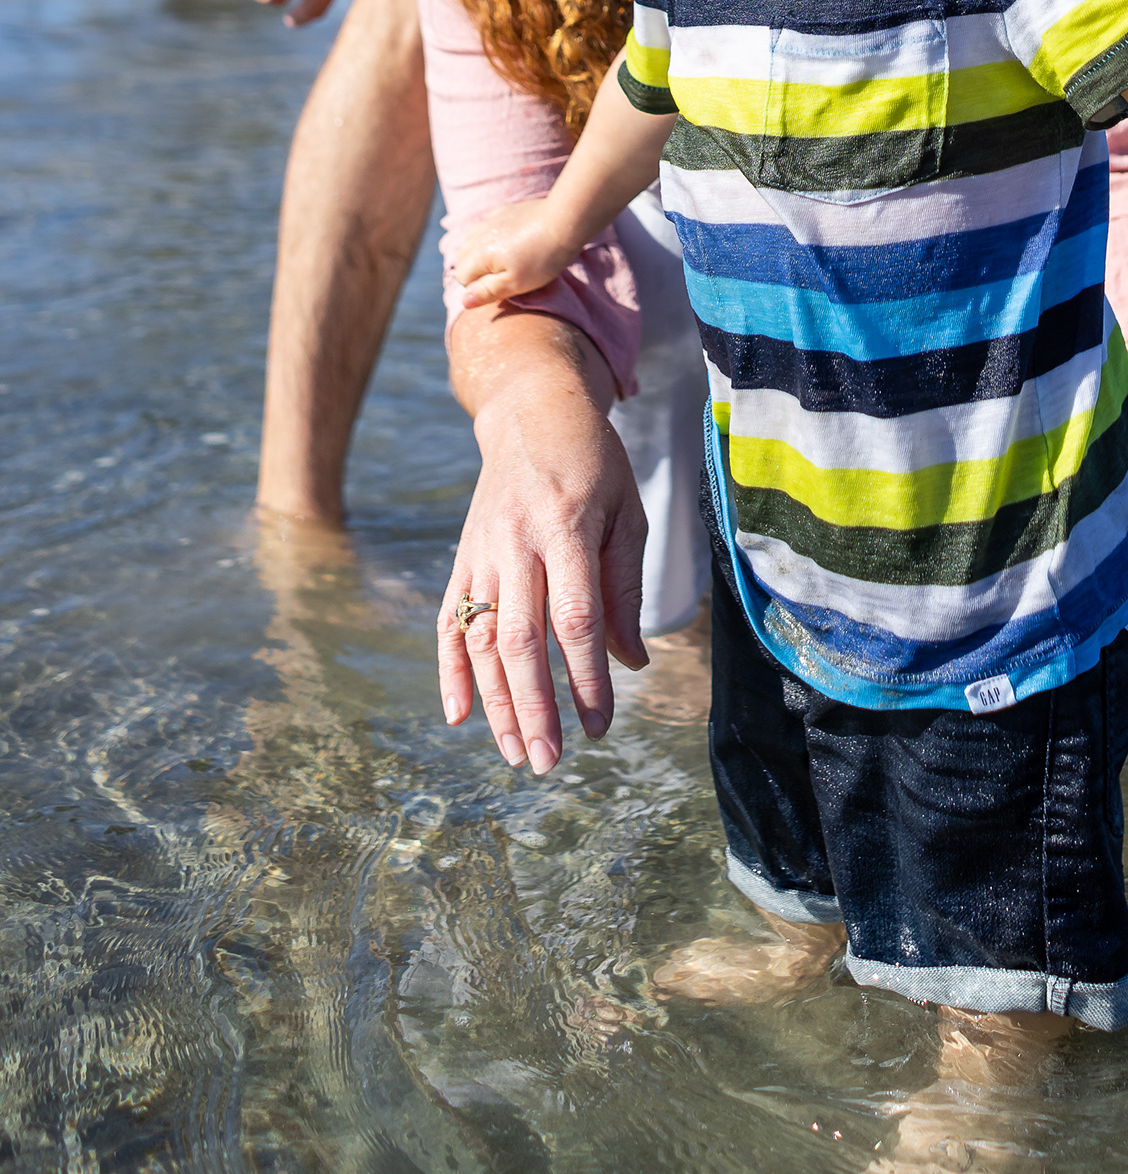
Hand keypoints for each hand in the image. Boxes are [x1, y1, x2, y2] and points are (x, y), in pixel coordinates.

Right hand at [439, 376, 648, 770]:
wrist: (531, 413)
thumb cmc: (593, 465)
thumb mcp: (626, 512)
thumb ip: (625, 588)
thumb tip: (633, 663)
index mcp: (565, 528)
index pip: (576, 618)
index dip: (587, 677)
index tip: (600, 725)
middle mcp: (515, 544)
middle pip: (521, 638)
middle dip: (534, 706)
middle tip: (548, 761)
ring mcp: (480, 554)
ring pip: (481, 639)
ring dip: (495, 702)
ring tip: (516, 753)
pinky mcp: (461, 561)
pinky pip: (448, 623)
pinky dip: (449, 671)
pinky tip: (459, 716)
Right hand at [455, 198, 576, 306]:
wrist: (564, 222)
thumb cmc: (542, 258)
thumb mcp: (516, 284)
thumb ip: (487, 292)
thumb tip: (465, 301)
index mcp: (478, 255)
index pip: (462, 278)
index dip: (480, 287)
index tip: (503, 286)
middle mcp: (477, 235)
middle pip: (463, 259)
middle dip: (477, 270)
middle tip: (505, 274)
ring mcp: (489, 220)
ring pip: (471, 241)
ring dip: (481, 253)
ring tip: (507, 259)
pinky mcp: (503, 211)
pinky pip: (486, 226)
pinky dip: (491, 236)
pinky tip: (511, 240)